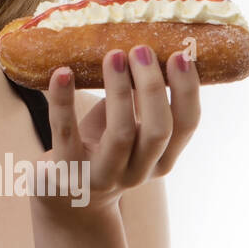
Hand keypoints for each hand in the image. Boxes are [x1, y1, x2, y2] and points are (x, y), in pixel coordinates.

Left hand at [34, 45, 200, 222]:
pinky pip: (66, 133)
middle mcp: (138, 172)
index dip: (187, 90)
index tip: (180, 55)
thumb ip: (139, 99)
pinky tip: (62, 72)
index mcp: (160, 159)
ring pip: (121, 134)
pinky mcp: (66, 173)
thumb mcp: (126, 126)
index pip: (186, 126)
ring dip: (118, 90)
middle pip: (158, 130)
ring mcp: (102, 176)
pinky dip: (63, 100)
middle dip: (153, 87)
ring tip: (112, 56)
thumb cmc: (99, 149)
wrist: (65, 201)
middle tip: (141, 50)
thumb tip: (148, 46)